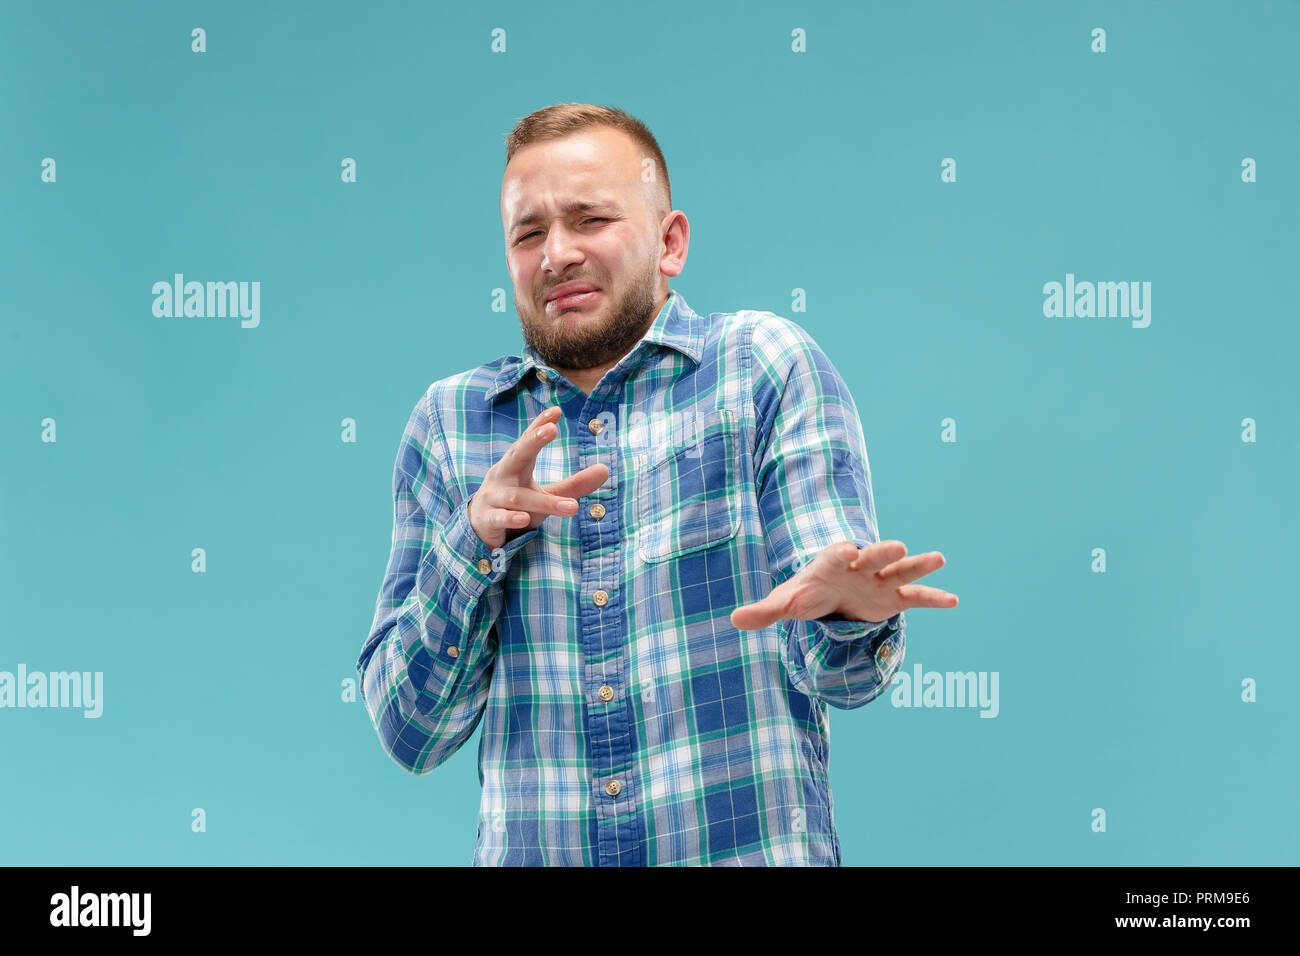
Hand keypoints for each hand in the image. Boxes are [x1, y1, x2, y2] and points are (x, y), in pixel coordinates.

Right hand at [468, 405, 608, 549]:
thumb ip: (573, 485)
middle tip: (551, 429)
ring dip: (544, 502)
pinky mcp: (487, 519)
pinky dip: (510, 517)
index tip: (556, 411)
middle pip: (516, 455)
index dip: (539, 425)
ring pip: (517, 497)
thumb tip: (605, 469)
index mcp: (516, 465)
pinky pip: (498, 517)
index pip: (527, 442)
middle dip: (532, 442)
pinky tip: (524, 519)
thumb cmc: (517, 505)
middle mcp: (503, 476)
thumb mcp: (545, 495)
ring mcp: (493, 497)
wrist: (480, 529)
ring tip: (572, 506)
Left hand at [730, 539, 957, 630]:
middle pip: (873, 556)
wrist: (828, 595)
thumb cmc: (806, 593)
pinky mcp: (892, 598)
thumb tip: (733, 619)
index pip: (836, 556)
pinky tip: (954, 601)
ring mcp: (879, 580)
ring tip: (939, 558)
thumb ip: (764, 610)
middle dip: (882, 552)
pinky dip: (934, 598)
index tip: (847, 553)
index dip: (842, 554)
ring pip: (900, 571)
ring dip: (917, 565)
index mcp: (832, 562)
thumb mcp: (785, 603)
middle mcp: (860, 566)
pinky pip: (916, 597)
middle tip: (897, 546)